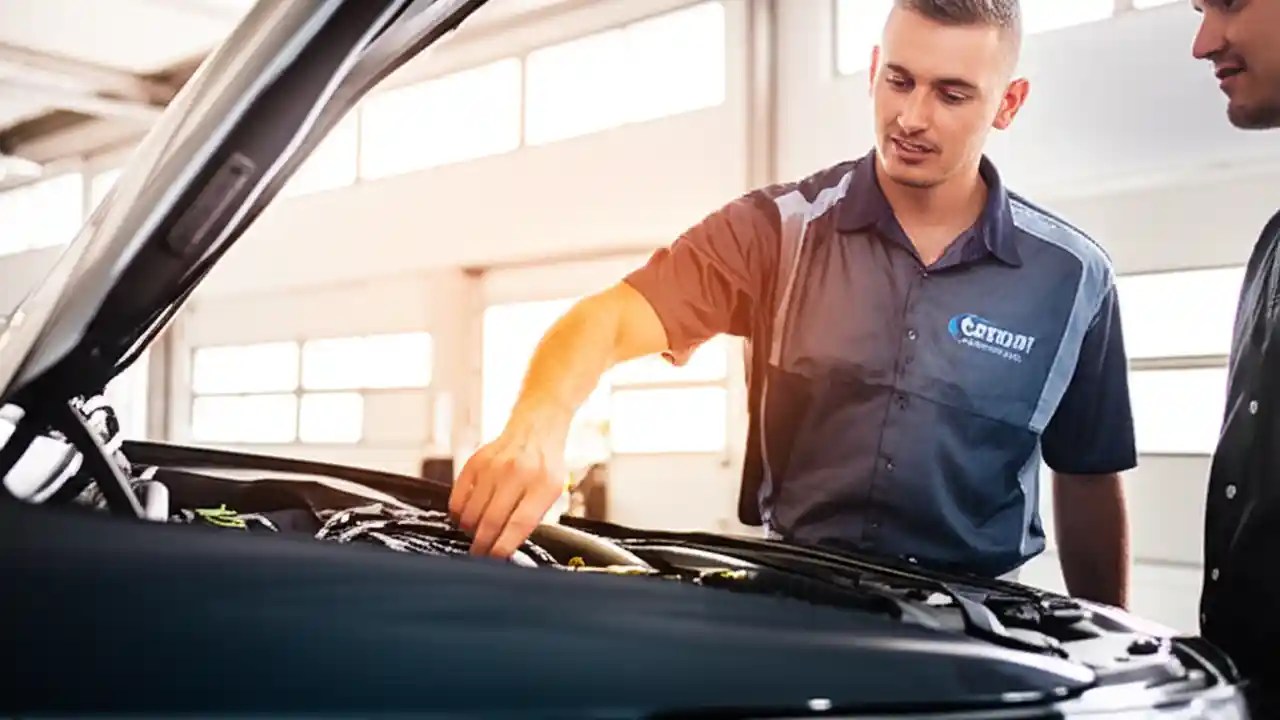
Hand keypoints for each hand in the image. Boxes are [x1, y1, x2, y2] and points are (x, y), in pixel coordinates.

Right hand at [449, 427, 566, 558]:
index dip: (504, 547)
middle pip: (492, 521)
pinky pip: (458, 497)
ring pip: (472, 513)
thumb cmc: (544, 467)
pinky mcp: (475, 462)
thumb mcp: (552, 492)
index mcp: (543, 485)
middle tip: (480, 555)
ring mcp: (494, 467)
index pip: (519, 524)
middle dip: (483, 546)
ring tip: (475, 535)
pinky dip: (459, 514)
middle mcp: (517, 474)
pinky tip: (466, 517)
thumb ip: (533, 518)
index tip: (495, 560)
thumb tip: (507, 547)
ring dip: (470, 531)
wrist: (535, 430)